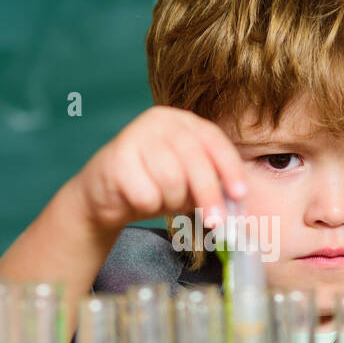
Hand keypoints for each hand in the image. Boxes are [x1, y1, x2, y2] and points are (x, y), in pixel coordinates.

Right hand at [72, 106, 247, 231]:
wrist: (102, 194)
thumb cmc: (151, 185)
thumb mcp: (187, 180)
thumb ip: (211, 181)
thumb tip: (238, 200)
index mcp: (182, 121)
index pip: (214, 141)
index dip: (230, 168)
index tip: (240, 194)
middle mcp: (159, 121)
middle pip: (195, 161)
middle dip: (208, 195)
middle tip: (215, 222)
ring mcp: (134, 136)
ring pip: (172, 180)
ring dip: (171, 201)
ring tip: (160, 200)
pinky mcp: (116, 158)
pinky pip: (147, 194)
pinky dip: (148, 206)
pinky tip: (138, 199)